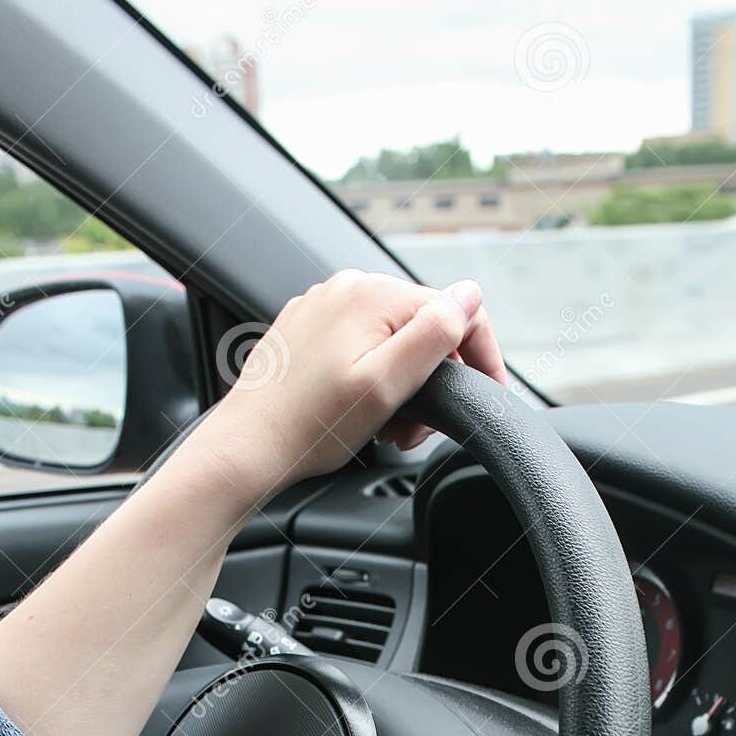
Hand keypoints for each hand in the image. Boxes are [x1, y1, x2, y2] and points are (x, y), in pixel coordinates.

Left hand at [169, 269, 507, 510]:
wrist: (247, 447)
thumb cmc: (311, 425)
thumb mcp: (387, 384)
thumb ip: (434, 334)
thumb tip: (471, 295)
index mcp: (373, 295)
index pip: (455, 312)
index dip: (481, 356)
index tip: (487, 395)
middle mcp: (347, 288)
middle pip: (423, 326)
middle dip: (435, 378)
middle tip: (418, 430)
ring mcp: (324, 307)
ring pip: (392, 338)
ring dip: (405, 383)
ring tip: (387, 426)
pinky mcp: (307, 330)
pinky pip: (360, 345)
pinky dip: (374, 378)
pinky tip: (361, 412)